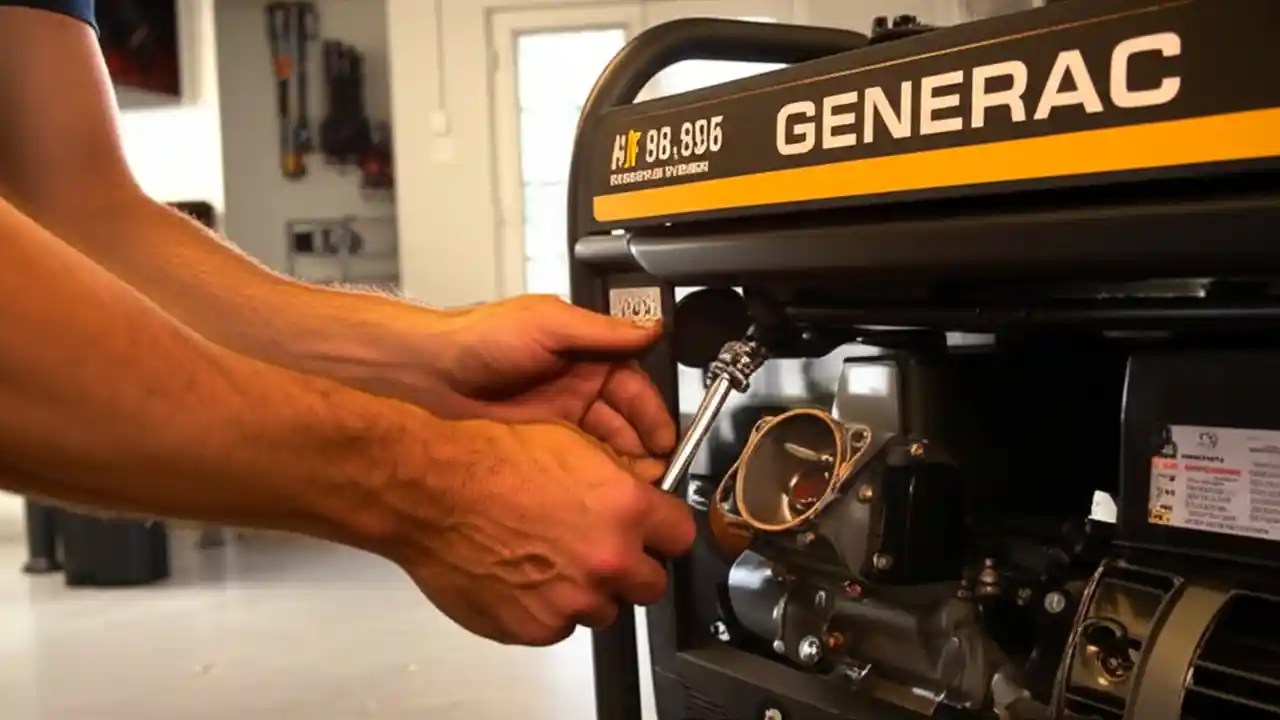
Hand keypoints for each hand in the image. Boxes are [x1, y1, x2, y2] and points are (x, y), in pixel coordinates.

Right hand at [383, 419, 694, 645]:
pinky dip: (548, 608)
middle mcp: (607, 559)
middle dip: (633, 568)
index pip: (681, 535)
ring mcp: (572, 599)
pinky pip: (559, 626)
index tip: (655, 531)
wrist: (431, 490)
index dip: (665, 532)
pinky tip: (524, 576)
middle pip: (651, 583)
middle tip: (603, 551)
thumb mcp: (573, 442)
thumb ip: (616, 479)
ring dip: (588, 591)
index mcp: (625, 509)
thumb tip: (637, 493)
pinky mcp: (536, 627)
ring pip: (605, 609)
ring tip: (552, 561)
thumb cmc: (490, 459)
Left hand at [387, 295, 676, 474]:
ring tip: (629, 491)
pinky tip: (594, 497)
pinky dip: (587, 487)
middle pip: (626, 429)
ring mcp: (554, 428)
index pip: (636, 391)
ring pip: (602, 456)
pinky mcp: (533, 455)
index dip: (654, 418)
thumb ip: (602, 330)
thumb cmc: (474, 338)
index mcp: (584, 359)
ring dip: (619, 474)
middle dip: (643, 453)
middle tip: (654, 476)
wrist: (420, 376)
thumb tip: (651, 327)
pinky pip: (571, 474)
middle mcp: (573, 394)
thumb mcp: (547, 323)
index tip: (667, 442)